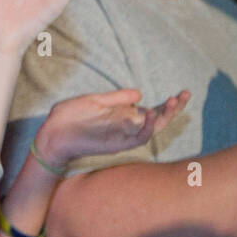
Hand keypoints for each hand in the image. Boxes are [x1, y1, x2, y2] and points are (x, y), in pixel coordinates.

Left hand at [35, 89, 188, 169]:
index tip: (183, 92)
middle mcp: (126, 127)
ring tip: (172, 101)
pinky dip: (147, 127)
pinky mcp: (117, 144)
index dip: (168, 104)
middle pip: (158, 120)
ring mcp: (122, 136)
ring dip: (164, 116)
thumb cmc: (69, 118)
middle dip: (174, 109)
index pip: (152, 111)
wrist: (52, 132)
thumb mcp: (94, 101)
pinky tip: (150, 113)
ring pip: (152, 130)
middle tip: (184, 95)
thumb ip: (116, 99)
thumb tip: (140, 94)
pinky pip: (138, 138)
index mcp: (122, 117)